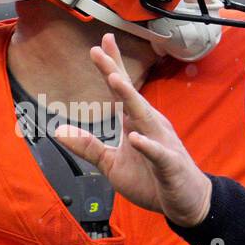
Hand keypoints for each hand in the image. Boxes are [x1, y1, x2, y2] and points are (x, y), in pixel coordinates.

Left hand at [54, 33, 212, 227]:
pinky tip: (135, 138)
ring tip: (114, 80)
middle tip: (99, 49)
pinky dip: (148, 146)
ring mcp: (161, 143)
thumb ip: (88, 147)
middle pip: (131, 95)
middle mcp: (149, 125)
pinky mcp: (170, 165)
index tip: (99, 44)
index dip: (111, 67)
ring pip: (145, 117)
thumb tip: (58, 131)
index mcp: (136, 122)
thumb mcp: (111, 164)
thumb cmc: (151, 178)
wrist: (186, 200)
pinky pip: (158, 153)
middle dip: (114, 72)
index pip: (122, 91)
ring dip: (130, 98)